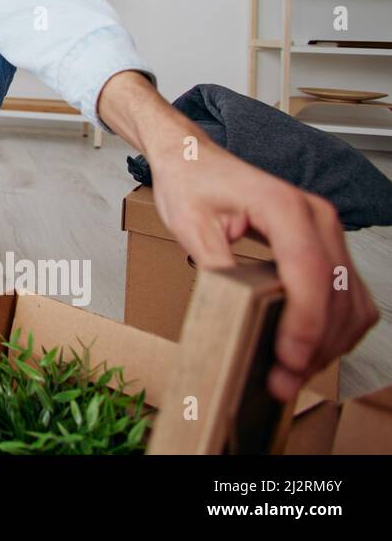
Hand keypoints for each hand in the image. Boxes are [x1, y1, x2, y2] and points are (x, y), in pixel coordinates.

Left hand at [149, 142, 376, 402]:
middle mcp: (316, 216)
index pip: (309, 270)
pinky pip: (350, 293)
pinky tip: (310, 348)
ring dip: (330, 341)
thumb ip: (216, 265)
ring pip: (351, 297)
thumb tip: (235, 311)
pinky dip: (337, 327)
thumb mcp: (189, 225)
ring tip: (292, 372)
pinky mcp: (326, 244)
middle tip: (284, 380)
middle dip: (316, 344)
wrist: (196, 161)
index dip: (305, 321)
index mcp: (282, 205)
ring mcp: (327, 230)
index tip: (289, 358)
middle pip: (337, 291)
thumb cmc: (192, 185)